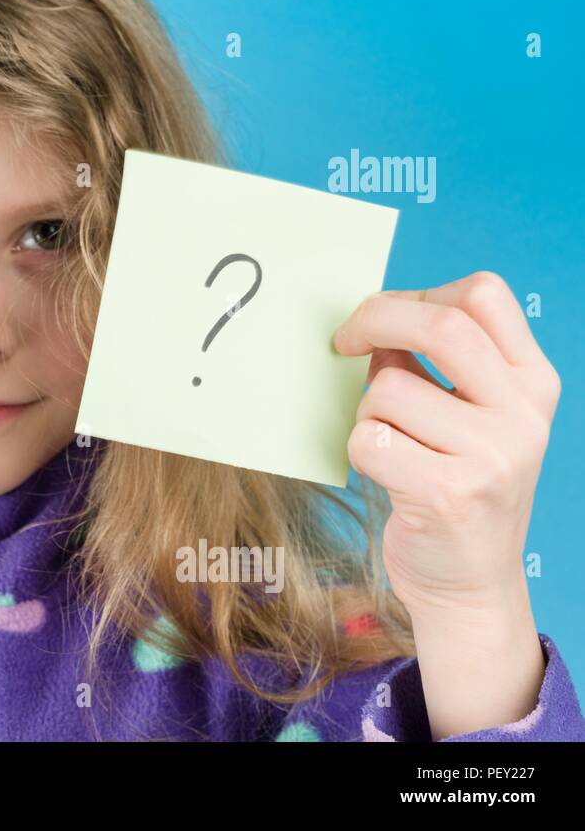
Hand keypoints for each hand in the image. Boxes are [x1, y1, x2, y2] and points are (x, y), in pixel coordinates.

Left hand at [333, 271, 560, 618]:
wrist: (469, 582)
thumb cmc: (452, 482)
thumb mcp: (467, 415)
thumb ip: (434, 364)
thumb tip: (372, 320)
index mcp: (532, 381)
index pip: (484, 295)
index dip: (417, 293)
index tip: (380, 319)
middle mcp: (523, 415)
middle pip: (442, 325)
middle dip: (375, 320)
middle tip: (344, 342)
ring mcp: (493, 456)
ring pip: (389, 389)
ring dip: (366, 410)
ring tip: (390, 441)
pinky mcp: (449, 494)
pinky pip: (369, 440)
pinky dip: (360, 449)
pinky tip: (385, 473)